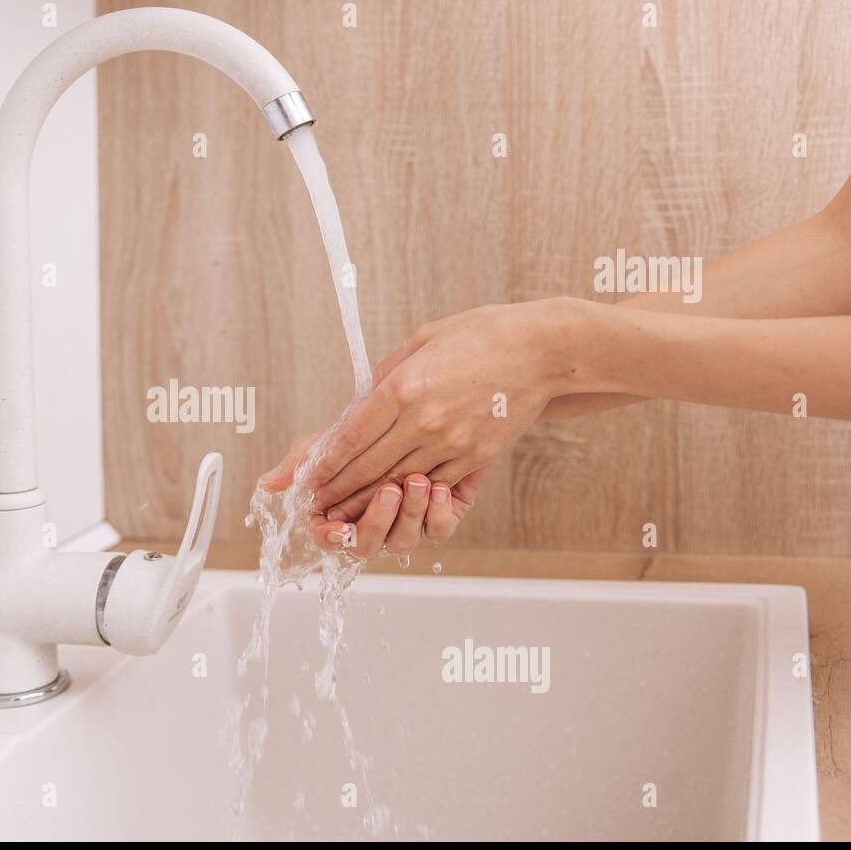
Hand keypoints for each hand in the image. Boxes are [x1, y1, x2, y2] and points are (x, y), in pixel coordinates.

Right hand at [260, 432, 488, 556]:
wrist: (426, 407)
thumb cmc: (375, 423)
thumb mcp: (335, 437)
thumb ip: (303, 462)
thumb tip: (267, 483)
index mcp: (343, 510)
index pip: (329, 537)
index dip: (330, 537)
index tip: (336, 526)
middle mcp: (373, 522)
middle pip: (366, 546)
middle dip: (376, 521)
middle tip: (387, 491)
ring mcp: (406, 522)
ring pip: (403, 542)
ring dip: (408, 515)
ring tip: (416, 481)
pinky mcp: (441, 515)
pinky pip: (439, 531)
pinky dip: (438, 514)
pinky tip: (440, 488)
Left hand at [306, 299, 576, 510]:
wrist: (543, 352)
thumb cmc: (480, 336)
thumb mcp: (421, 341)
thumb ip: (385, 376)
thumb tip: (356, 405)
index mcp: (404, 388)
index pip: (350, 435)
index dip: (324, 462)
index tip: (307, 476)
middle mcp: (424, 421)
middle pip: (367, 466)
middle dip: (336, 488)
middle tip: (314, 503)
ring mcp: (452, 444)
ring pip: (397, 483)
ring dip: (365, 501)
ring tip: (341, 513)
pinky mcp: (475, 459)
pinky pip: (432, 485)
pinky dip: (406, 497)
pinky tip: (388, 504)